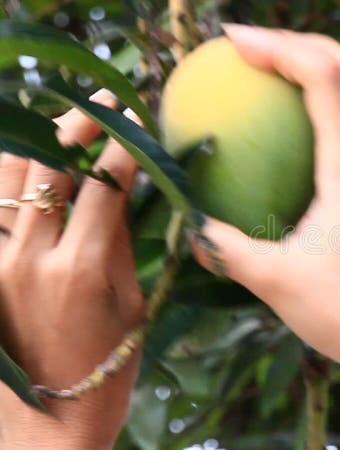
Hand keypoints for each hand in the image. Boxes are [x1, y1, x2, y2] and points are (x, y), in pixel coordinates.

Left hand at [0, 92, 143, 448]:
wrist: (53, 417)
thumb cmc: (108, 363)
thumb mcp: (131, 301)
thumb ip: (120, 239)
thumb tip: (126, 186)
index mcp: (81, 268)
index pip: (105, 182)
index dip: (124, 143)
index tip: (139, 118)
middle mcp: (30, 258)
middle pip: (50, 166)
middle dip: (80, 122)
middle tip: (103, 101)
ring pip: (6, 177)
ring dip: (36, 138)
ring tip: (61, 119)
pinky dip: (6, 178)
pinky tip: (27, 161)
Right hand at [191, 26, 339, 448]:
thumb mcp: (275, 283)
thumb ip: (227, 248)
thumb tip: (193, 225)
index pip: (325, 79)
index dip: (280, 46)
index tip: (232, 42)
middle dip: (314, 44)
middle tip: (262, 47)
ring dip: (334, 74)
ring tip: (285, 76)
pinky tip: (307, 140)